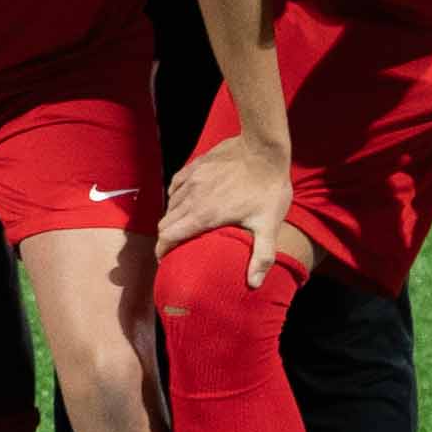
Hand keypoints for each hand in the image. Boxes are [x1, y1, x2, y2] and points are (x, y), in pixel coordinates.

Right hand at [156, 133, 300, 286]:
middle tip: (174, 247)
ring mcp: (190, 180)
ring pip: (169, 205)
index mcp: (204, 216)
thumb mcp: (269, 224)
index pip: (167, 236)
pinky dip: (175, 198)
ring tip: (183, 227)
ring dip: (172, 218)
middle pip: (164, 223)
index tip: (165, 259)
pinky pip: (175, 186)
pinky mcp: (193, 166)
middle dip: (166, 238)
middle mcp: (191, 198)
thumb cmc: (267, 188)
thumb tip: (254, 284)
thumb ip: (262, 255)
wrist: (263, 148)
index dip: (162, 250)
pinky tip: (185, 201)